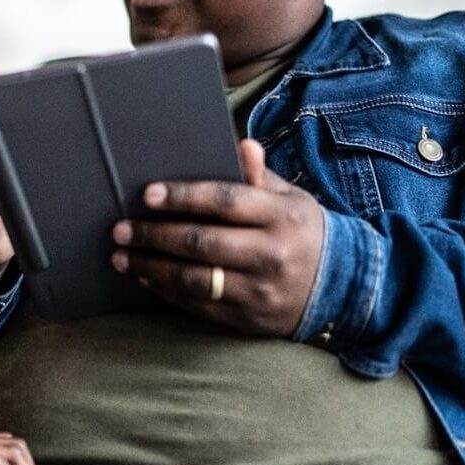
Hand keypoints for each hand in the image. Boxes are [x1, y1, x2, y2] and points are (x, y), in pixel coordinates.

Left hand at [110, 139, 324, 335]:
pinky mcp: (249, 319)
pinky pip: (200, 305)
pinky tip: (146, 277)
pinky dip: (167, 291)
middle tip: (120, 229)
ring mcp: (260, 291)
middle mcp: (271, 254)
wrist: (345, 289)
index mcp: (280, 216)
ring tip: (122, 256)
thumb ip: (259, 175)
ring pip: (195, 279)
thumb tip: (242, 145)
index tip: (147, 195)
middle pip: (202, 243)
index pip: (226, 202)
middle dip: (154, 235)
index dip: (184, 197)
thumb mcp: (290, 198)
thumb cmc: (302, 231)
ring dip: (151, 267)